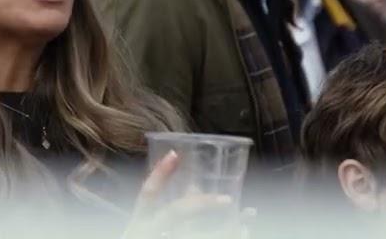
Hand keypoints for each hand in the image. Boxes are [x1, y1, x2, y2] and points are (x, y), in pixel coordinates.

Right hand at [123, 151, 247, 238]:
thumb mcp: (146, 228)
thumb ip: (167, 210)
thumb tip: (195, 185)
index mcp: (139, 225)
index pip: (147, 194)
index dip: (160, 174)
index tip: (176, 155)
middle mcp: (149, 233)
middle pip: (175, 214)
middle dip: (201, 204)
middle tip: (227, 198)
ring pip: (194, 235)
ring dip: (225, 231)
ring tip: (246, 223)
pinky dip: (226, 238)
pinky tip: (242, 235)